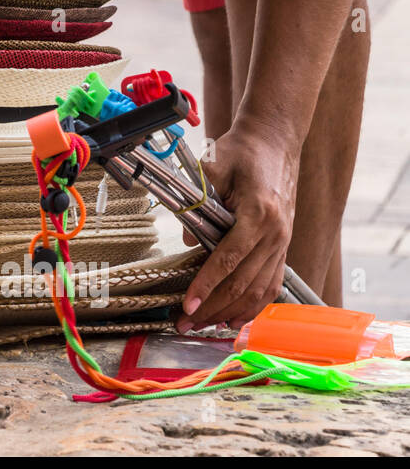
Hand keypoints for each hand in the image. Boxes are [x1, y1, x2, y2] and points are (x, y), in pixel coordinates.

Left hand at [177, 119, 299, 331]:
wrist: (275, 141)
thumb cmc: (242, 152)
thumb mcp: (213, 170)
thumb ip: (199, 204)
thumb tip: (187, 244)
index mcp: (259, 214)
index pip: (228, 260)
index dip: (207, 286)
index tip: (188, 306)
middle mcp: (276, 234)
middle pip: (242, 282)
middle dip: (212, 307)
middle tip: (185, 324)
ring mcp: (283, 242)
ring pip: (258, 289)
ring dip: (231, 312)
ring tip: (204, 327)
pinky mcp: (283, 246)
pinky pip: (270, 284)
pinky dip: (254, 305)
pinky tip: (235, 319)